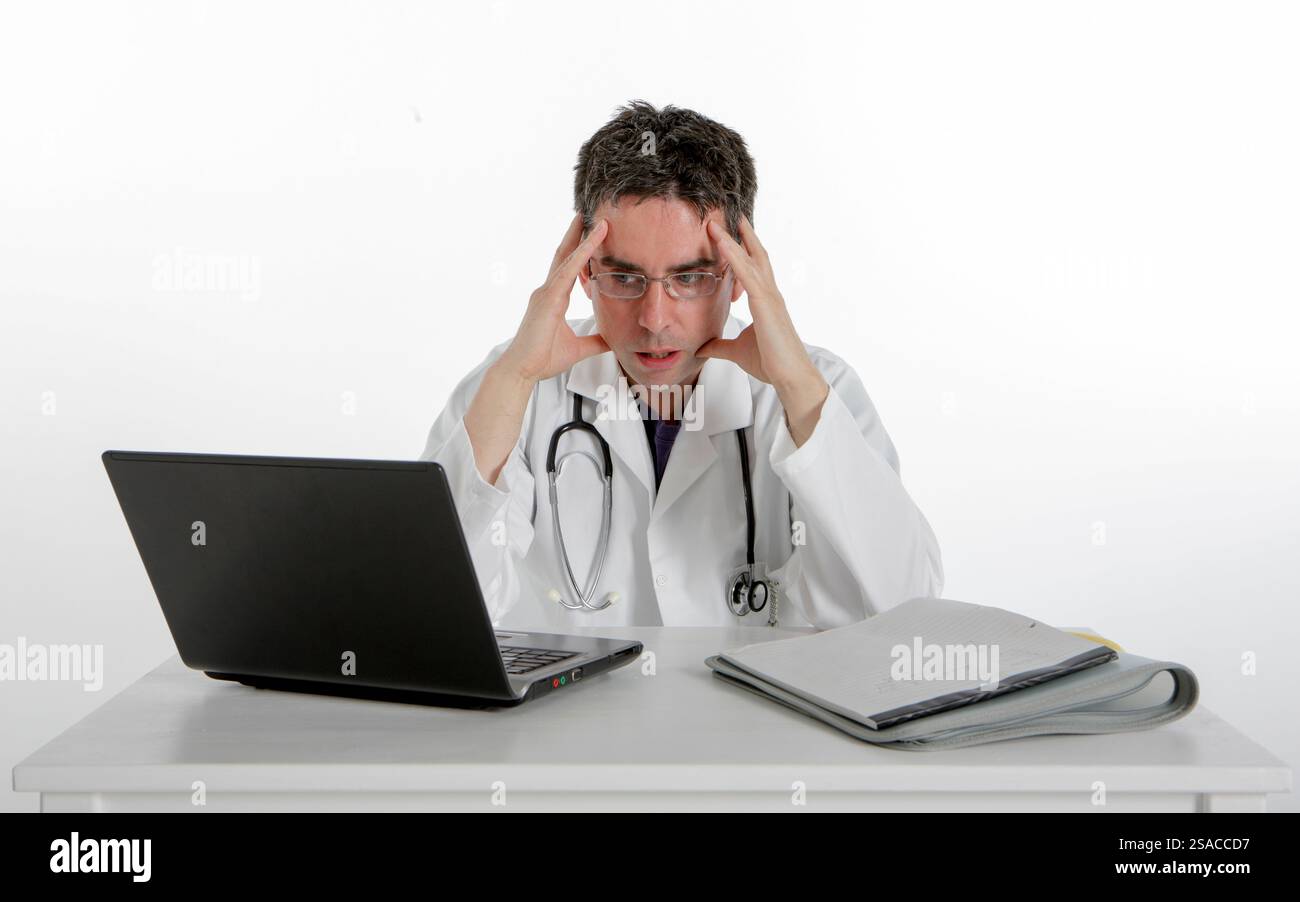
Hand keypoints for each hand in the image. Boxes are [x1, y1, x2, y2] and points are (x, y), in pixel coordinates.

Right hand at [497, 213, 610, 383]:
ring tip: (595, 219)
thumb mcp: (577, 348)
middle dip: (577, 234)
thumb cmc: (542, 359)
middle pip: (565, 255)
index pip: (570, 268)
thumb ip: (594, 341)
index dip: (581, 250)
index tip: (591, 234)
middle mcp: (548, 291)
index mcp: (554, 299)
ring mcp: (546, 292)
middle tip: (589, 214)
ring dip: (581, 236)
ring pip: (567, 257)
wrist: (522, 370)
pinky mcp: (548, 298)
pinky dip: (582, 253)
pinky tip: (593, 239)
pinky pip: (568, 270)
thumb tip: (611, 339)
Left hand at [696, 215, 828, 445]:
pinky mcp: (766, 304)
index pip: (753, 268)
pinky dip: (734, 257)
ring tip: (717, 224)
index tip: (731, 234)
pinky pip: (747, 274)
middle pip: (756, 255)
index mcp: (766, 301)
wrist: (789, 376)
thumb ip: (719, 347)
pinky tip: (722, 245)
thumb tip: (702, 347)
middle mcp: (770, 294)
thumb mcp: (736, 351)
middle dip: (743, 235)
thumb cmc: (771, 363)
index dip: (743, 250)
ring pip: (750, 260)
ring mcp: (769, 297)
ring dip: (733, 240)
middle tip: (730, 216)